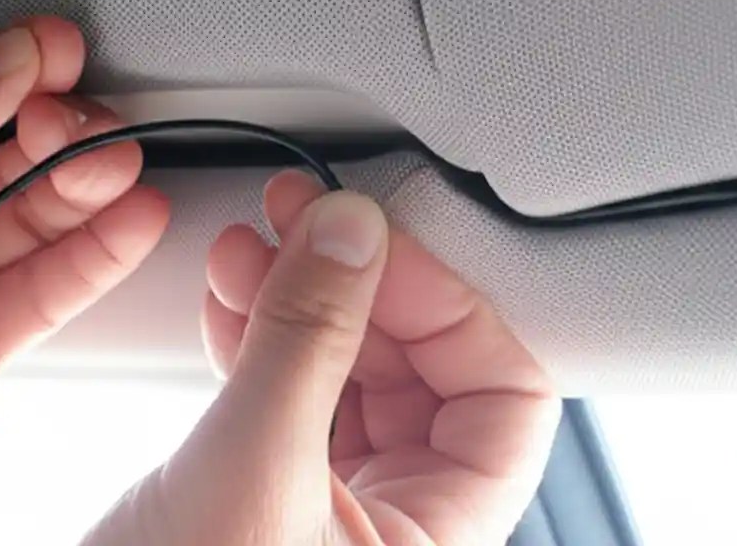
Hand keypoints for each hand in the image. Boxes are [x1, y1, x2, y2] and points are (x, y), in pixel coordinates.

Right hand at [84, 172, 559, 544]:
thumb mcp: (251, 470)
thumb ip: (309, 342)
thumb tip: (351, 235)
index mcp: (437, 543)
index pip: (505, 397)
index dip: (448, 307)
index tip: (376, 247)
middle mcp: (399, 527)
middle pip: (423, 369)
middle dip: (360, 284)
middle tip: (309, 222)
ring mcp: (332, 507)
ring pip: (350, 370)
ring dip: (302, 296)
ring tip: (255, 245)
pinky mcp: (268, 489)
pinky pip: (290, 390)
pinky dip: (261, 332)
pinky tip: (231, 293)